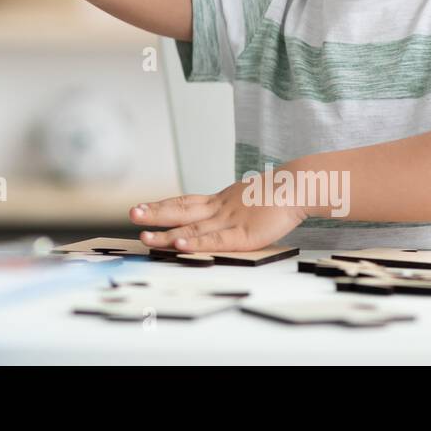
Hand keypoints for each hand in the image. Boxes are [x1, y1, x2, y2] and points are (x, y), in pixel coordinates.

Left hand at [128, 173, 308, 252]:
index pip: (184, 202)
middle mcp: (219, 209)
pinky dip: (195, 242)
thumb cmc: (277, 194)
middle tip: (132, 215)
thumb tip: (220, 214)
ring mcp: (229, 221)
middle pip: (181, 211)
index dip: (162, 206)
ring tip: (145, 237)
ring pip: (192, 228)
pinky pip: (215, 240)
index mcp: (220, 200)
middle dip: (155, 214)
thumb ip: (232, 208)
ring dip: (166, 233)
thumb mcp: (247, 199)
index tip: (141, 207)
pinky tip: (179, 244)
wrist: (298, 186)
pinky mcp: (243, 234)